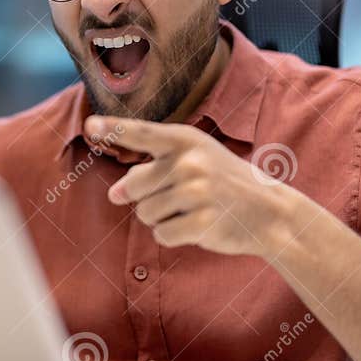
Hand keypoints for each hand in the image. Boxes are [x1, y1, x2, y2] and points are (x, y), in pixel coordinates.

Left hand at [85, 115, 304, 257]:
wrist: (271, 212)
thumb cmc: (222, 183)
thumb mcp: (192, 162)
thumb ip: (151, 170)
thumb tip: (115, 193)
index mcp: (186, 140)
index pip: (142, 133)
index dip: (114, 129)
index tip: (90, 125)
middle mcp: (190, 162)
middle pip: (134, 186)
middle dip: (144, 198)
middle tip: (176, 197)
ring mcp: (198, 192)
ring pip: (145, 213)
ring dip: (161, 218)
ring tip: (192, 210)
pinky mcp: (203, 222)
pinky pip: (162, 235)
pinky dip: (173, 235)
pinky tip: (197, 226)